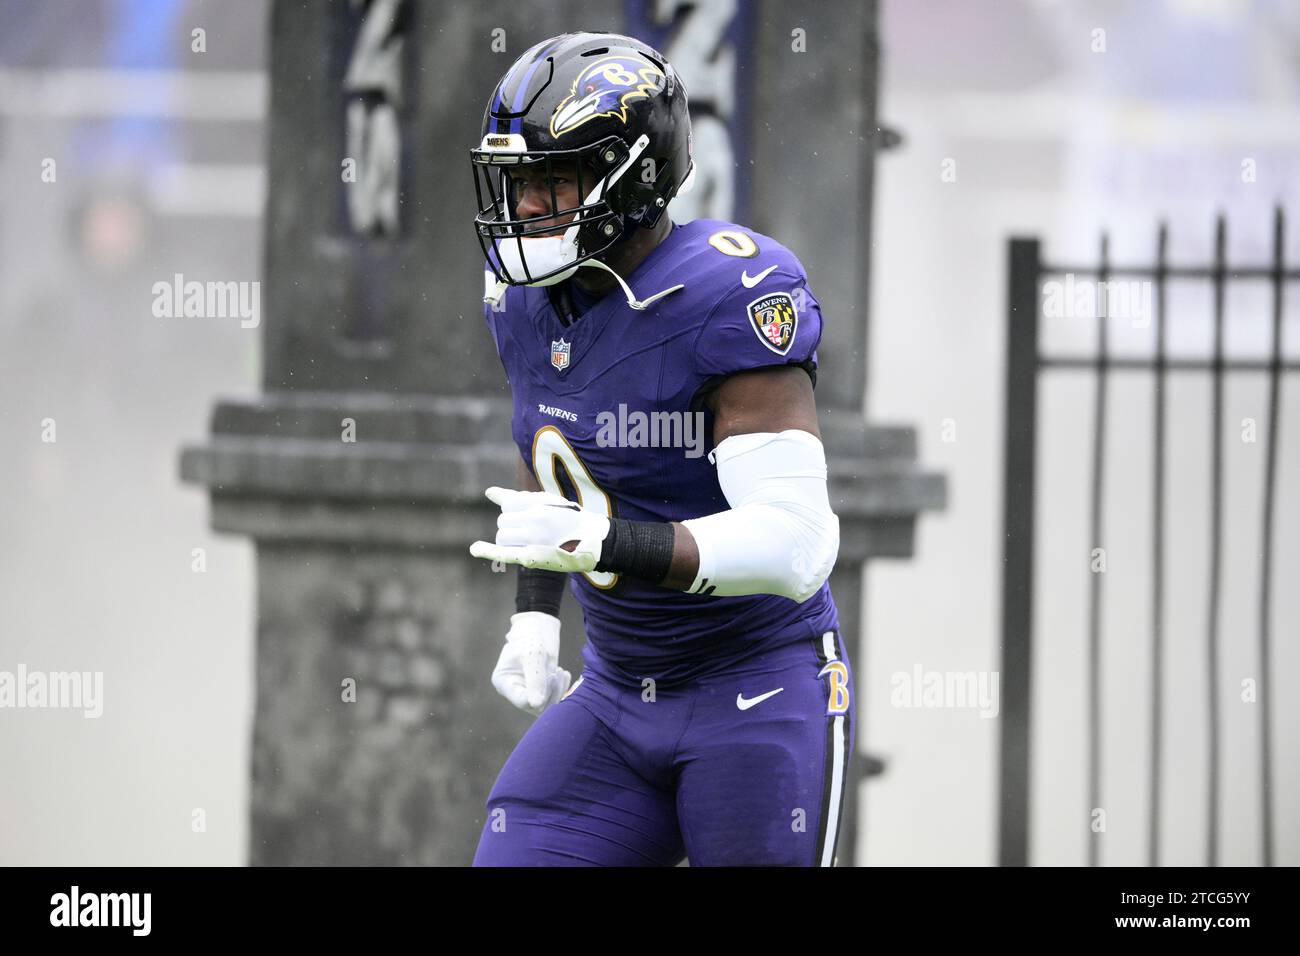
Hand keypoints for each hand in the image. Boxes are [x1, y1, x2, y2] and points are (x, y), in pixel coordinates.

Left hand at [469, 486, 608, 573]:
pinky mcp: (533, 557)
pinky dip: (488, 551)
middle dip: (512, 525)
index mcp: (538, 505)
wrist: (593, 540)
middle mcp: (535, 521)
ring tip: (528, 541)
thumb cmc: (567, 518)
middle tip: (533, 530)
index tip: (529, 516)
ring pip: (502, 537)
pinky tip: (474, 548)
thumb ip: (515, 497)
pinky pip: (505, 553)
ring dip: (509, 539)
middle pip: (503, 522)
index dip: (515, 511)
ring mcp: (534, 540)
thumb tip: (488, 492)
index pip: (508, 505)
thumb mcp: (546, 501)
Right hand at [491, 611, 570, 715]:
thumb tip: (536, 705)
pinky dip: (561, 688)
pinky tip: (564, 673)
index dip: (540, 695)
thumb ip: (535, 680)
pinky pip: (553, 699)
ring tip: (561, 671)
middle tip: (557, 672)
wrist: (537, 627)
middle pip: (536, 707)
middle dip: (551, 692)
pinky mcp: (540, 690)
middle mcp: (514, 691)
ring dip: (557, 690)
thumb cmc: (530, 637)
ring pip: (546, 706)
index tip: (551, 676)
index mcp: (504, 683)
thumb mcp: (533, 656)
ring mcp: (527, 691)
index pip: (523, 701)